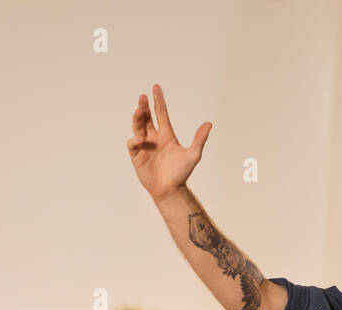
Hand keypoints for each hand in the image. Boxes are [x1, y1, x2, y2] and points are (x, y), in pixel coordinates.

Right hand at [127, 83, 211, 201]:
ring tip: (139, 111)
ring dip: (137, 119)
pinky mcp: (137, 156)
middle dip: (144, 106)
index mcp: (166, 134)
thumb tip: (209, 124)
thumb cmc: (181, 173)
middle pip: (147, 117)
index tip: (156, 87)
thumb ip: (199, 139)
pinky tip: (140, 139)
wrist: (170, 190)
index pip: (161, 113)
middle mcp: (154, 137)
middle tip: (143, 97)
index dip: (158, 100)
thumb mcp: (193, 155)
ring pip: (138, 127)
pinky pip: (132, 144)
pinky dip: (134, 139)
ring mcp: (145, 146)